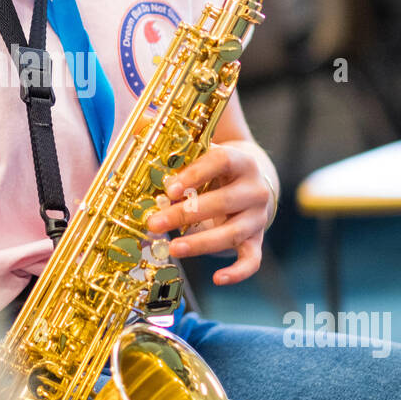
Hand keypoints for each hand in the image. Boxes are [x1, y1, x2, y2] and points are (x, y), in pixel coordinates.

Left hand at [144, 140, 275, 285]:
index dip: (196, 174)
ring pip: (232, 233)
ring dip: (201, 243)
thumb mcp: (204, 149)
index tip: (169, 188)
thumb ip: (176, 141)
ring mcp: (257, 217)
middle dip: (186, 214)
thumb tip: (143, 120)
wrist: (255, 180)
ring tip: (172, 249)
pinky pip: (251, 260)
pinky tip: (217, 279)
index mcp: (241, 161)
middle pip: (223, 202)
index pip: (221, 162)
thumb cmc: (218, 166)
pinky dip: (237, 272)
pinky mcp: (256, 240)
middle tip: (154, 222)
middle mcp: (255, 189)